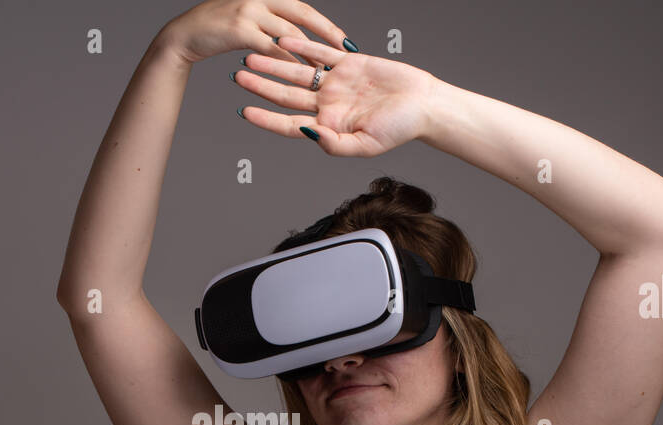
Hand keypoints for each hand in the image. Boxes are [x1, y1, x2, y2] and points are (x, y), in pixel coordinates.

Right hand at [158, 0, 349, 68]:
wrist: (184, 34)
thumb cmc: (216, 31)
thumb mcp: (246, 18)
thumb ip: (269, 23)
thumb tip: (294, 41)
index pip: (302, 8)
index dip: (325, 24)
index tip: (344, 40)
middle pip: (302, 15)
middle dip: (327, 33)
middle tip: (344, 52)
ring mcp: (250, 11)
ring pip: (288, 34)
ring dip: (307, 55)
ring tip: (322, 72)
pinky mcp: (240, 29)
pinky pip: (270, 48)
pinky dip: (285, 62)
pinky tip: (296, 76)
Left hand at [235, 34, 440, 156]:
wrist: (424, 104)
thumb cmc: (399, 129)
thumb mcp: (365, 145)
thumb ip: (334, 144)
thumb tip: (309, 134)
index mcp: (328, 126)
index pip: (289, 124)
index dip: (266, 118)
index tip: (244, 111)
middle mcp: (328, 105)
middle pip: (286, 95)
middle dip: (261, 85)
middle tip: (239, 76)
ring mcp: (336, 83)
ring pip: (297, 72)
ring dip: (274, 64)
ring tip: (251, 56)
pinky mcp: (348, 63)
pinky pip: (320, 52)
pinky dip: (301, 46)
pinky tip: (282, 40)